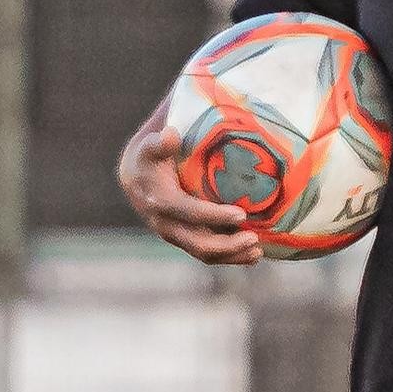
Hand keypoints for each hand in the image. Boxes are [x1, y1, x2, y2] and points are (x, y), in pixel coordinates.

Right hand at [118, 114, 261, 265]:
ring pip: (203, 253)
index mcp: (157, 200)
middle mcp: (164, 223)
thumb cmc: (149, 155)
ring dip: (232, 255)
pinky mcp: (184, 239)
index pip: (187, 212)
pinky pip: (207, 253)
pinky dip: (229, 256)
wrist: (135, 175)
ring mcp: (174, 235)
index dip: (213, 216)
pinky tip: (251, 253)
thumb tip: (171, 134)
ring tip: (257, 251)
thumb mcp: (149, 145)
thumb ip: (159, 142)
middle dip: (227, 244)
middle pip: (197, 242)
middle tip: (255, 237)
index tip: (241, 214)